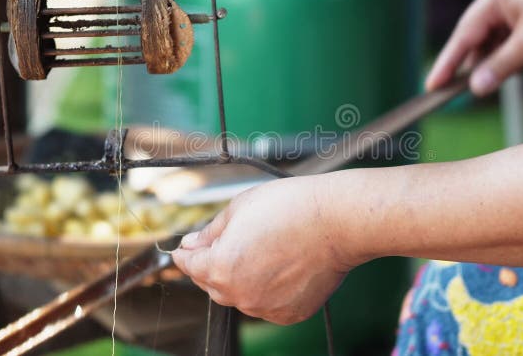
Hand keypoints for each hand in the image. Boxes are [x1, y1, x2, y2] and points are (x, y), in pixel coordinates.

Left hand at [172, 176, 349, 324]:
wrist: (336, 222)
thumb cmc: (290, 208)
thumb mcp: (239, 208)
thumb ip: (210, 232)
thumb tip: (192, 244)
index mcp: (220, 268)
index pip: (189, 265)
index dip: (186, 252)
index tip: (188, 247)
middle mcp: (240, 294)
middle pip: (211, 284)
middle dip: (212, 264)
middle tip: (230, 242)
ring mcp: (265, 308)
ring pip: (240, 295)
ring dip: (241, 278)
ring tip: (264, 250)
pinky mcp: (289, 313)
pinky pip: (267, 304)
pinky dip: (267, 289)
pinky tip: (280, 266)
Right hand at [425, 0, 522, 95]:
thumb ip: (500, 66)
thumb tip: (475, 88)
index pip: (464, 33)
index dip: (447, 61)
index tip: (432, 84)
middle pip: (475, 37)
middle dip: (467, 63)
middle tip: (448, 91)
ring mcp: (514, 7)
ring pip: (491, 41)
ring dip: (489, 63)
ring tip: (482, 85)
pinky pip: (506, 41)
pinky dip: (504, 58)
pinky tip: (504, 72)